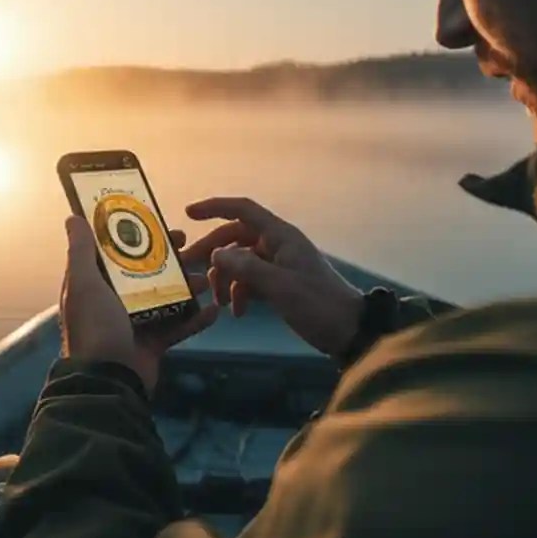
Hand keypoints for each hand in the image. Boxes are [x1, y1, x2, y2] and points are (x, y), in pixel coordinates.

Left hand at [60, 216, 217, 395]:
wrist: (110, 381)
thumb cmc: (95, 327)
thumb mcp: (83, 284)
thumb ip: (81, 252)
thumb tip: (73, 217)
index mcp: (94, 285)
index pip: (114, 253)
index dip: (133, 236)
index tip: (156, 222)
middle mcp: (113, 301)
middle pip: (145, 272)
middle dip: (168, 259)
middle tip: (188, 246)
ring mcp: (135, 323)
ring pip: (166, 297)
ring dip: (187, 287)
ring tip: (206, 278)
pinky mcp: (153, 343)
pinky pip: (178, 326)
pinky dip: (196, 319)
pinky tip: (214, 310)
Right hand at [182, 197, 362, 361]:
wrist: (348, 330)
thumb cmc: (317, 304)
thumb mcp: (279, 286)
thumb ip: (246, 268)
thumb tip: (216, 254)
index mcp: (281, 236)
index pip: (243, 210)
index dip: (215, 207)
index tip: (188, 213)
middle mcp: (279, 245)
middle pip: (236, 238)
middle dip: (212, 252)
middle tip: (188, 268)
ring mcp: (280, 264)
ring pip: (241, 261)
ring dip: (226, 278)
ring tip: (217, 302)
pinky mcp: (281, 284)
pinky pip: (251, 280)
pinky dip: (240, 293)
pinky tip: (237, 312)